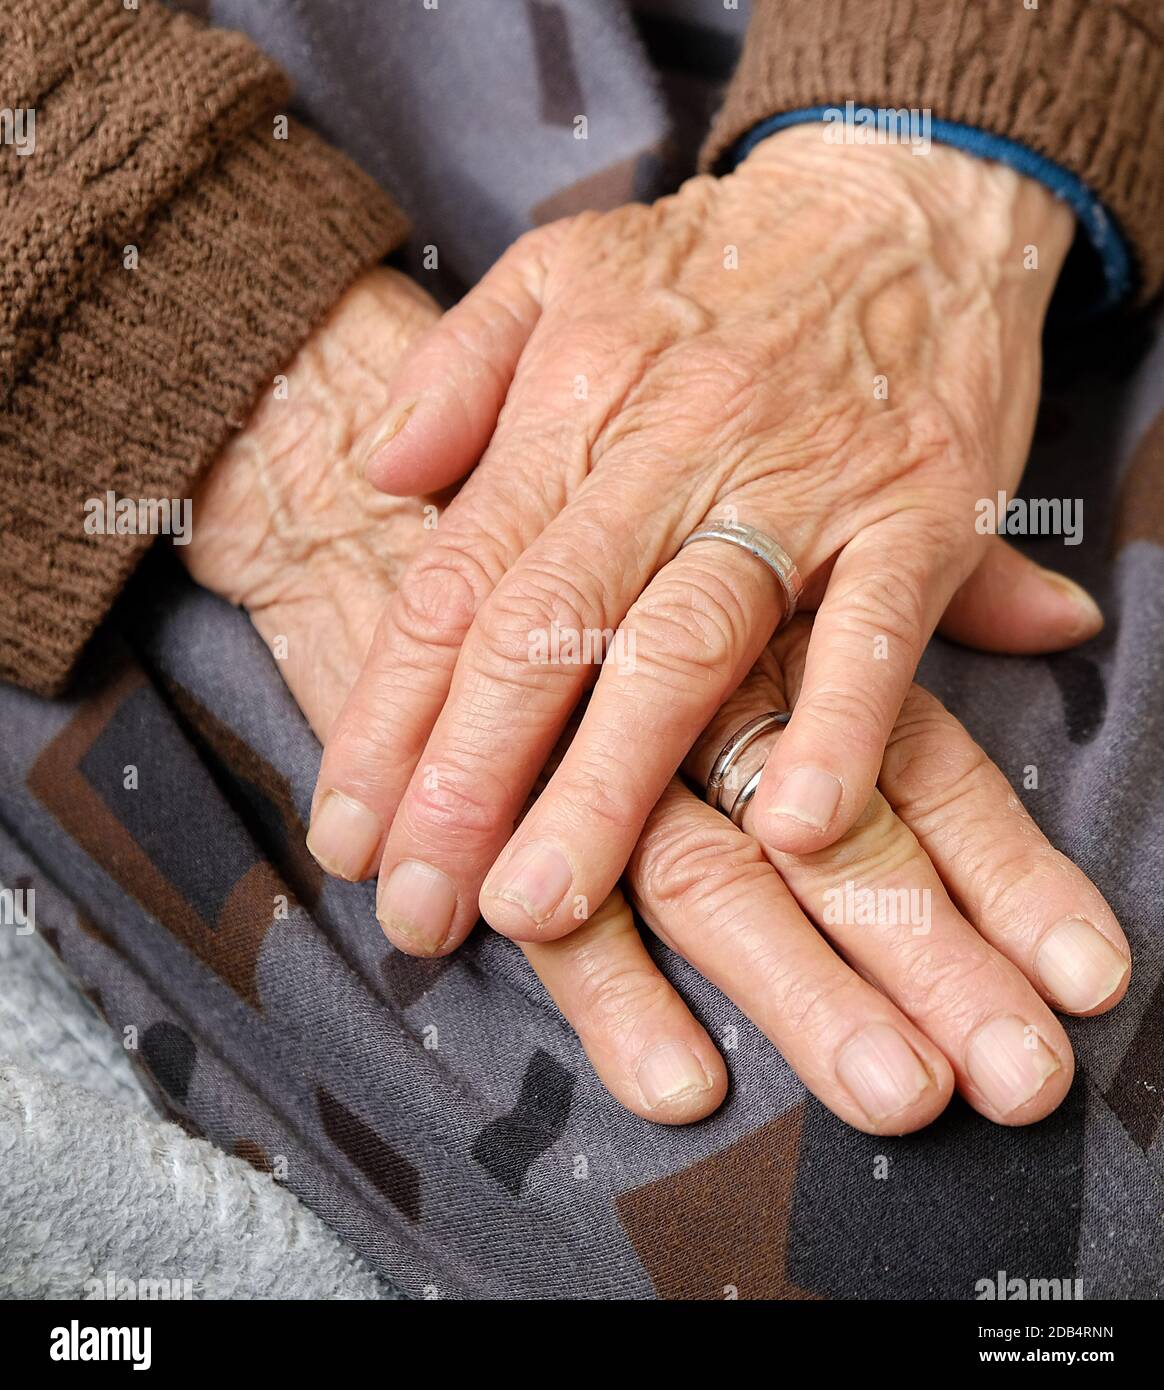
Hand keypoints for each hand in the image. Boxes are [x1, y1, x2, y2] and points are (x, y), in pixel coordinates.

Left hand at [312, 127, 1096, 965]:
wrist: (904, 195)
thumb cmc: (720, 264)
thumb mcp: (562, 273)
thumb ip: (461, 371)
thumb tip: (381, 472)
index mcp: (574, 399)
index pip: (456, 580)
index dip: (391, 715)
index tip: (347, 833)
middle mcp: (671, 446)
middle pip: (545, 631)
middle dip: (468, 780)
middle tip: (415, 909)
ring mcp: (797, 484)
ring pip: (681, 645)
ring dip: (607, 785)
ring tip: (540, 906)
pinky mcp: (917, 513)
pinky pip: (871, 632)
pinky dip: (834, 728)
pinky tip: (790, 828)